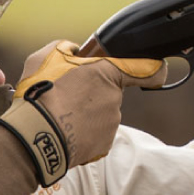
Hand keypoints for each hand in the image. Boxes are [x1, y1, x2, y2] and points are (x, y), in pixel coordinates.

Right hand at [0, 42, 165, 194]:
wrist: (34, 137)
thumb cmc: (40, 94)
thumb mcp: (46, 57)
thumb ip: (66, 48)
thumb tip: (75, 51)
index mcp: (105, 73)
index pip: (142, 69)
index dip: (153, 69)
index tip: (159, 70)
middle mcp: (115, 99)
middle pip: (108, 93)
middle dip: (91, 95)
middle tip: (65, 98)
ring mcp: (111, 124)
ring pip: (101, 115)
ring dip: (84, 115)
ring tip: (59, 117)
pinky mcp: (104, 145)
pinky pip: (95, 135)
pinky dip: (82, 133)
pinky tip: (64, 131)